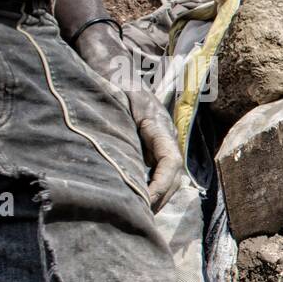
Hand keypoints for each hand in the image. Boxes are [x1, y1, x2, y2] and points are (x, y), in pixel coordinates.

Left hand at [75, 23, 183, 212]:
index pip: (170, 163)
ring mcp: (160, 140)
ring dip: (156, 196)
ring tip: (139, 215)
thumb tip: (119, 163)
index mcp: (158, 126)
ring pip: (168, 176)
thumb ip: (118, 128)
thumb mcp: (113, 100)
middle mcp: (164, 135)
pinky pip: (158, 172)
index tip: (143, 202)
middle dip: (159, 198)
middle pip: (172, 175)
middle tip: (139, 218)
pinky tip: (136, 200)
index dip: (160, 186)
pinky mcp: (151, 145)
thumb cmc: (110, 79)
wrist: (111, 63)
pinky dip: (150, 189)